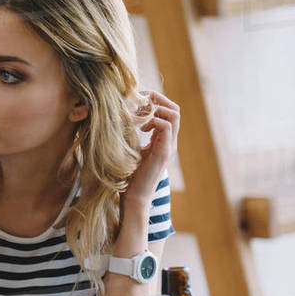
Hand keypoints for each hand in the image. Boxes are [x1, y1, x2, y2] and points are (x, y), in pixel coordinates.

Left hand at [124, 90, 179, 207]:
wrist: (133, 196)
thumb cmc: (128, 175)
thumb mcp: (130, 150)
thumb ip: (131, 136)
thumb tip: (119, 120)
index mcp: (163, 139)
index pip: (169, 111)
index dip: (155, 101)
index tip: (137, 100)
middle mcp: (169, 141)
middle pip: (175, 109)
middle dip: (157, 99)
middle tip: (139, 101)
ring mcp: (169, 146)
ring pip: (174, 115)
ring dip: (156, 109)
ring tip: (140, 115)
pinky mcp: (164, 152)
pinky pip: (167, 127)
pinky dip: (154, 121)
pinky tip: (140, 128)